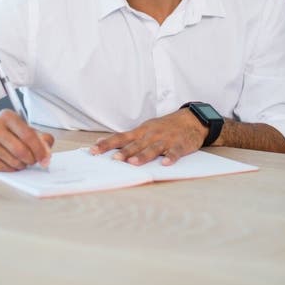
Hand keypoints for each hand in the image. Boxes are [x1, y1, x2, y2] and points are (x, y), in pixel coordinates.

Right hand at [0, 109, 53, 171]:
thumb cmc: (3, 132)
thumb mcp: (21, 126)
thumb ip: (38, 136)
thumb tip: (47, 152)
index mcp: (7, 116)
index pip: (28, 135)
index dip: (40, 149)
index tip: (46, 159)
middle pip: (21, 150)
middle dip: (32, 159)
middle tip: (34, 161)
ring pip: (13, 161)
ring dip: (23, 165)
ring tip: (22, 160)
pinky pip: (4, 169)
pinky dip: (12, 169)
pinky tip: (11, 162)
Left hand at [90, 110, 205, 165]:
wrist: (191, 120)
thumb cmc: (164, 127)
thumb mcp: (144, 129)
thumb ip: (127, 138)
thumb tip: (103, 141)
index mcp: (141, 132)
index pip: (120, 138)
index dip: (107, 144)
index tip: (93, 151)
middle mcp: (151, 135)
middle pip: (136, 144)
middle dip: (125, 152)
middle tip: (114, 159)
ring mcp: (166, 140)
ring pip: (153, 149)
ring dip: (143, 155)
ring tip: (134, 163)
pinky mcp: (180, 145)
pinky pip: (175, 152)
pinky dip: (170, 158)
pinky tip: (166, 164)